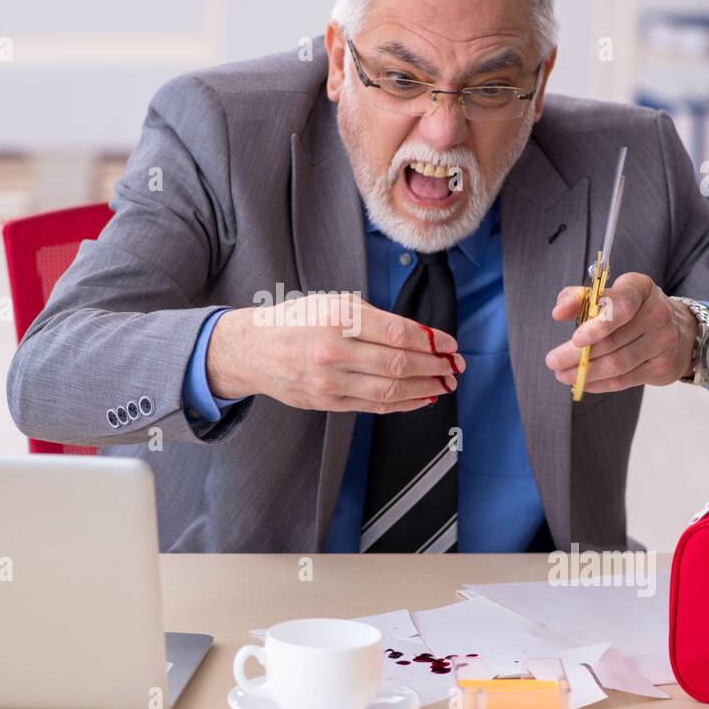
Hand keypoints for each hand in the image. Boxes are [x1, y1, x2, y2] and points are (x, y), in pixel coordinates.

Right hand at [206, 293, 464, 413]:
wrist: (252, 350)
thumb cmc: (296, 321)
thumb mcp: (331, 303)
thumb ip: (372, 317)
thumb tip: (417, 335)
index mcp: (336, 318)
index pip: (397, 332)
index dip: (431, 340)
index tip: (449, 344)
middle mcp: (332, 351)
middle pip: (398, 364)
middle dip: (435, 366)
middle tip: (455, 366)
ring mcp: (329, 381)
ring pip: (390, 390)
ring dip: (426, 388)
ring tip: (445, 383)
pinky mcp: (327, 402)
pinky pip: (374, 406)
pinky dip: (404, 404)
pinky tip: (422, 397)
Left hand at [545, 273, 696, 392]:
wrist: (676, 329)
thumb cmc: (630, 310)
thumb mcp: (607, 295)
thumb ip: (578, 298)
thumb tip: (559, 312)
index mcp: (641, 288)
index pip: (622, 305)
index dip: (598, 325)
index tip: (575, 339)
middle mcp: (657, 313)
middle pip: (613, 341)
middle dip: (577, 355)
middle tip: (553, 361)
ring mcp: (663, 341)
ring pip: (617, 364)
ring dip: (585, 372)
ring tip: (562, 374)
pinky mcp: (663, 366)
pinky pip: (624, 380)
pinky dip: (599, 383)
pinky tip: (582, 382)